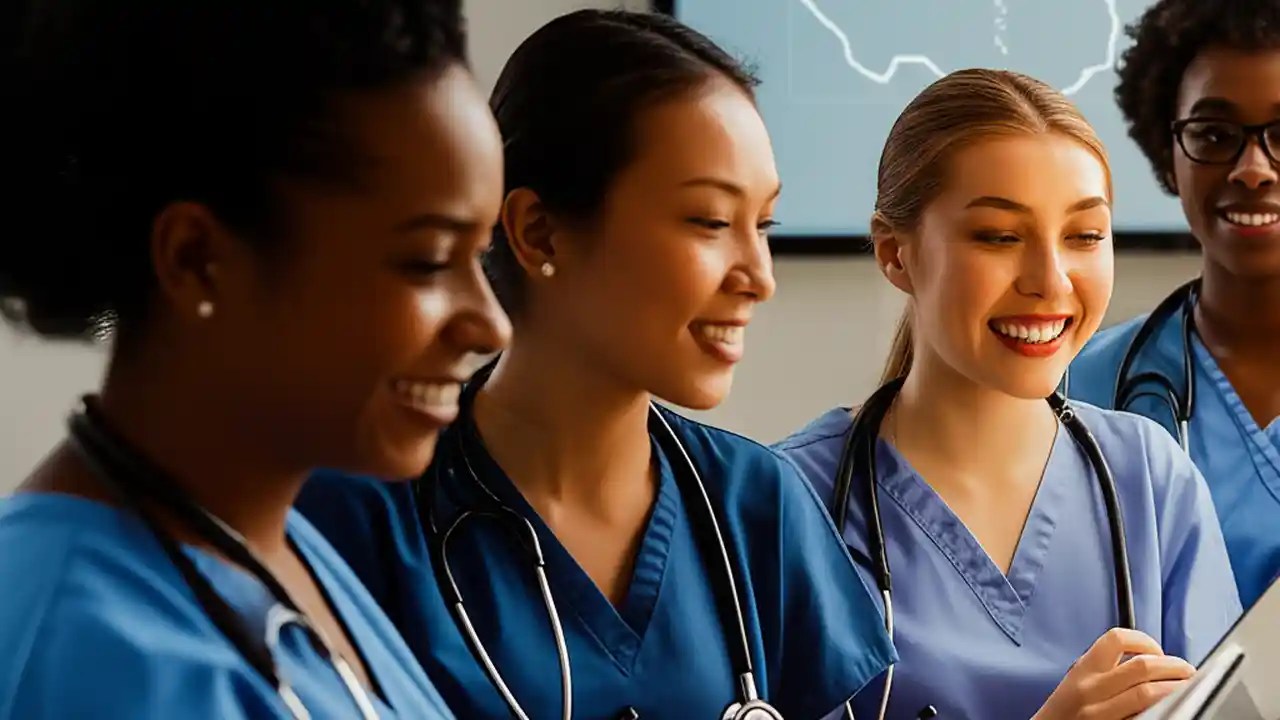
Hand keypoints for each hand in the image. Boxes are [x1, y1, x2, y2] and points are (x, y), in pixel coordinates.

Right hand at [1032, 628, 1194, 719]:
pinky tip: (1171, 709)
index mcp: (1084, 669)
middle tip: (1187, 671)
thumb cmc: (1066, 711)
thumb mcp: (1077, 680)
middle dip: (1174, 666)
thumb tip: (1149, 662)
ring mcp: (1102, 713)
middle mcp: (1091, 689)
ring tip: (1187, 689)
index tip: (1158, 651)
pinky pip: (1144, 717)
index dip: (1146, 641)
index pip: (1117, 639)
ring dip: (1176, 688)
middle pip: (1142, 666)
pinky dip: (1163, 710)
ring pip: (1149, 693)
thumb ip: (1104, 669)